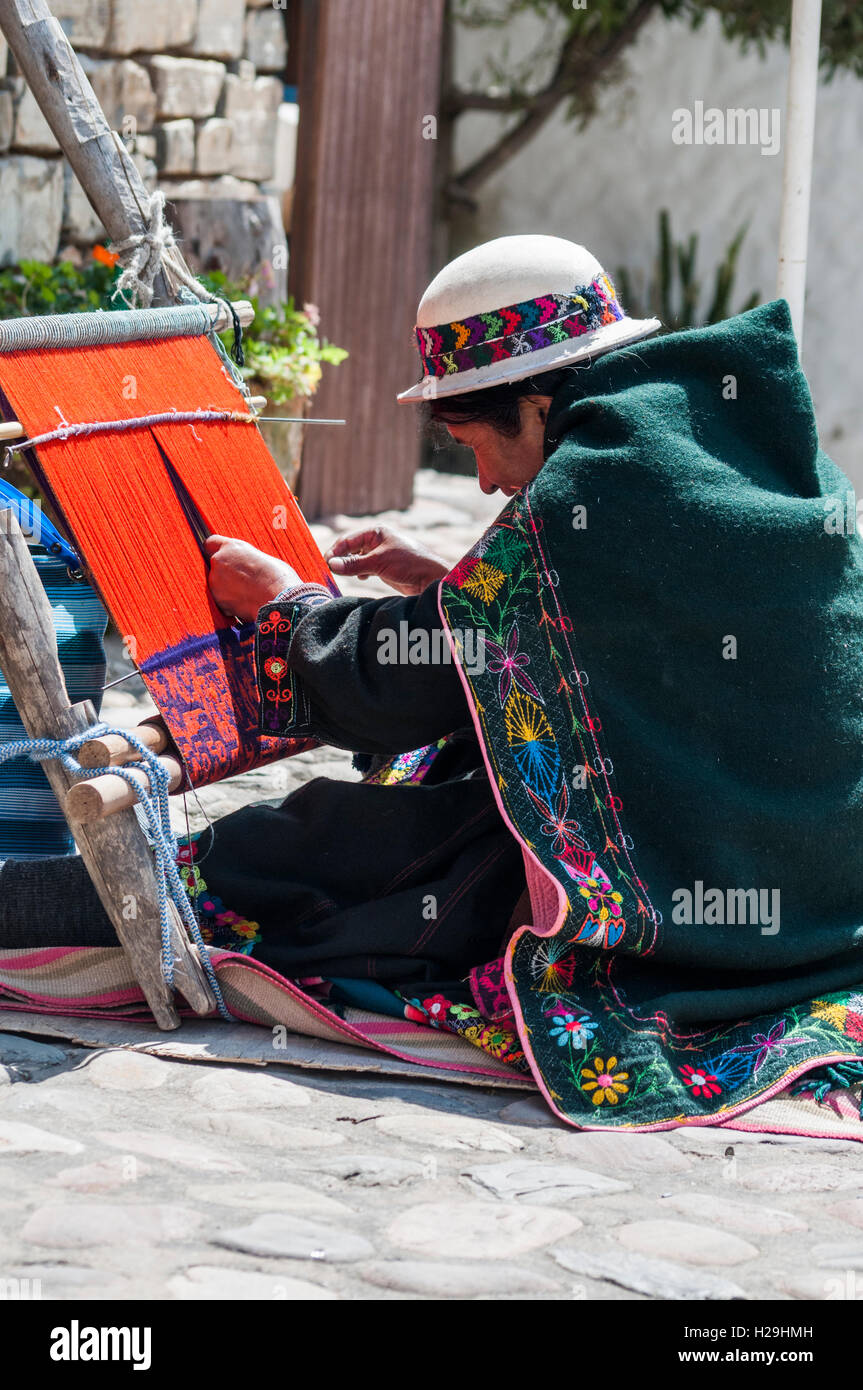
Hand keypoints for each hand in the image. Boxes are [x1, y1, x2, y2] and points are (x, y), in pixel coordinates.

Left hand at [205, 535, 300, 622]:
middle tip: (243, 580)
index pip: (211, 543)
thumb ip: (246, 560)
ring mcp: (216, 582)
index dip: (216, 550)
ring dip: (228, 589)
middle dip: (225, 573)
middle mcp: (219, 561)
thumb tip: (245, 566)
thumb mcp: (263, 559)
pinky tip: (247, 603)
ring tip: (249, 593)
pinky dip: (231, 604)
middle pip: (215, 566)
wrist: (279, 599)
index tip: (223, 556)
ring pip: (217, 585)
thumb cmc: (278, 578)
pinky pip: (222, 602)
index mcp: (231, 547)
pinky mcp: (219, 601)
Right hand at [326, 526, 448, 595]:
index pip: (348, 540)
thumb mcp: (378, 562)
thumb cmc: (409, 563)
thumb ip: (354, 564)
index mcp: (376, 532)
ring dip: (350, 567)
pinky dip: (360, 573)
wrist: (430, 578)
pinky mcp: (384, 568)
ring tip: (344, 575)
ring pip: (357, 560)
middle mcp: (377, 541)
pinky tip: (362, 578)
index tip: (325, 563)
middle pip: (351, 549)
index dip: (335, 551)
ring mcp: (380, 555)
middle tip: (331, 571)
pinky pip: (365, 568)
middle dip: (341, 559)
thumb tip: (331, 564)